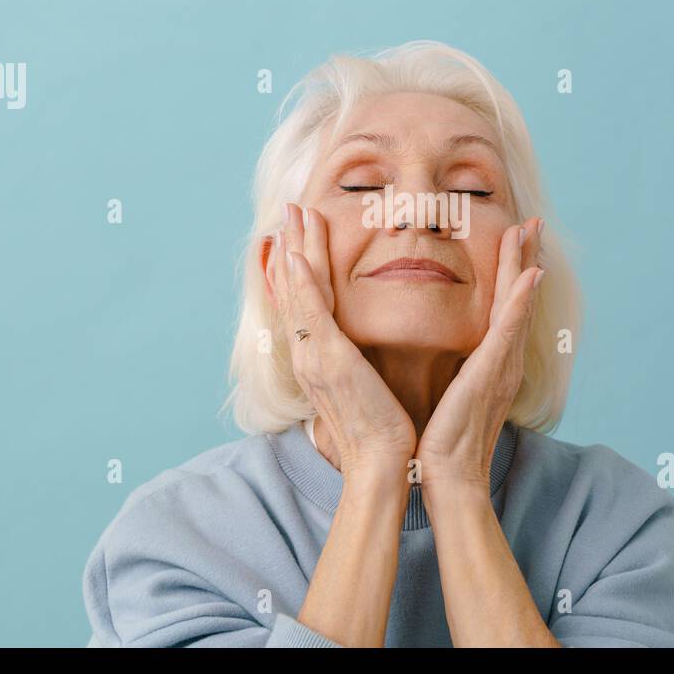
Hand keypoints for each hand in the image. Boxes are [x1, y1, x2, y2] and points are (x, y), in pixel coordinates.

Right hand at [270, 202, 416, 475]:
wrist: (382, 465)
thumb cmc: (382, 432)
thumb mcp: (366, 389)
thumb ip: (359, 365)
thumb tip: (362, 353)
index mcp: (318, 359)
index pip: (304, 302)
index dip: (299, 266)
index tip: (298, 236)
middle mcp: (309, 354)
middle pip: (295, 289)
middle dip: (292, 246)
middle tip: (291, 209)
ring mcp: (315, 356)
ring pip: (299, 292)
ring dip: (296, 250)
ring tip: (294, 216)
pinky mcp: (330, 360)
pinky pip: (311, 313)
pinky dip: (301, 282)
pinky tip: (296, 256)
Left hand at [416, 216, 544, 491]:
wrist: (450, 478)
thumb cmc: (442, 442)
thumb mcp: (448, 396)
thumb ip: (453, 372)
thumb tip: (443, 357)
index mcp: (491, 363)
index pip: (503, 307)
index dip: (510, 272)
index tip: (512, 238)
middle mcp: (503, 360)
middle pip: (518, 297)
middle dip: (524, 257)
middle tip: (532, 221)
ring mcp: (502, 365)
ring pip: (517, 303)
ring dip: (525, 264)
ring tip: (528, 230)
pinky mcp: (493, 372)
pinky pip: (509, 328)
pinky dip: (522, 300)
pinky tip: (531, 274)